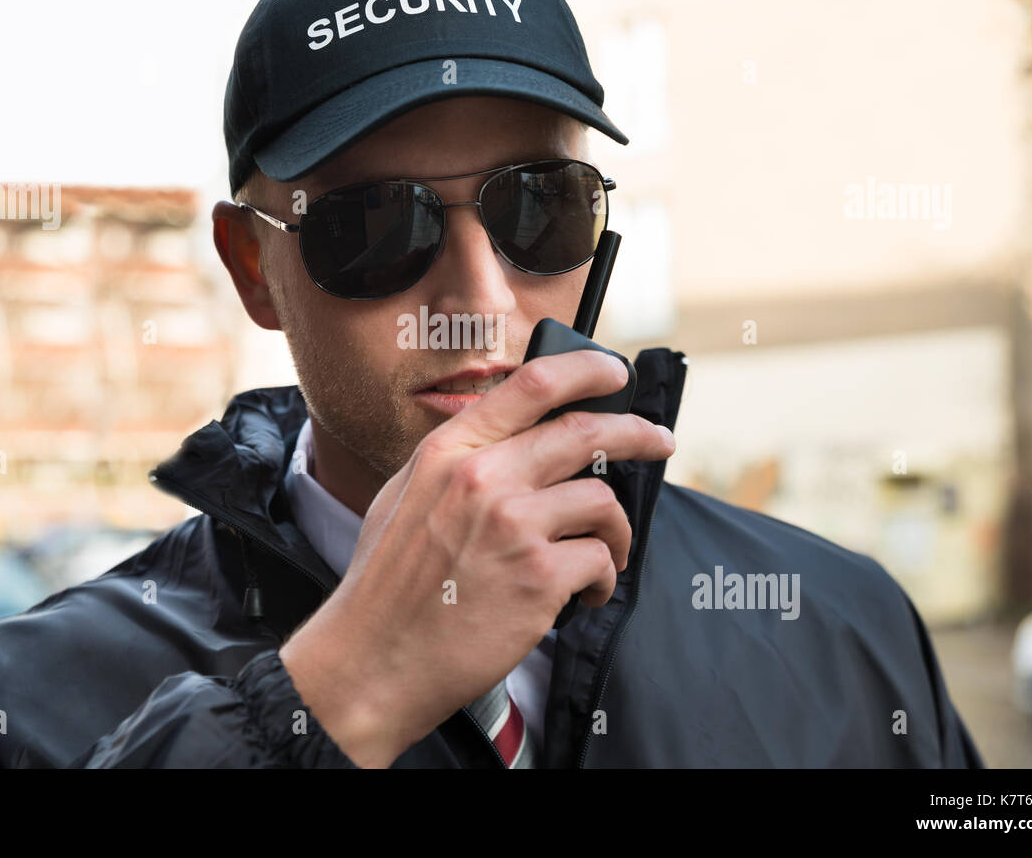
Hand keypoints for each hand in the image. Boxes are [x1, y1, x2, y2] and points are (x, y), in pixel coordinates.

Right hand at [279, 349, 675, 766]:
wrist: (372, 661)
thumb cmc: (388, 586)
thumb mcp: (405, 497)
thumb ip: (458, 462)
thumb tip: (513, 439)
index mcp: (448, 451)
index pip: (532, 384)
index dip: (587, 370)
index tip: (615, 374)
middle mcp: (483, 477)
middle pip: (586, 432)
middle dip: (637, 433)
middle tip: (658, 441)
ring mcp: (513, 525)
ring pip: (602, 502)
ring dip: (616, 532)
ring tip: (603, 556)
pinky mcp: (539, 576)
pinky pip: (600, 561)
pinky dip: (602, 581)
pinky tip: (583, 597)